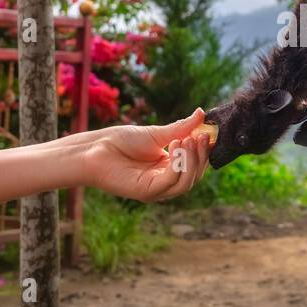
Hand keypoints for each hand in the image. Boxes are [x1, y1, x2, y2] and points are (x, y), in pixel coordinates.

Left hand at [80, 108, 212, 201]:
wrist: (96, 148)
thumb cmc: (122, 141)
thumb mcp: (157, 133)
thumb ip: (181, 128)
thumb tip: (202, 114)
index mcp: (169, 168)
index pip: (196, 164)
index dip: (205, 151)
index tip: (210, 134)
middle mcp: (165, 181)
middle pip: (194, 175)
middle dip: (201, 156)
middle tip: (201, 135)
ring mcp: (157, 189)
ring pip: (186, 183)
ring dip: (192, 161)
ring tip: (189, 140)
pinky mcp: (147, 192)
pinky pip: (171, 183)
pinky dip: (178, 166)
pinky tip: (177, 147)